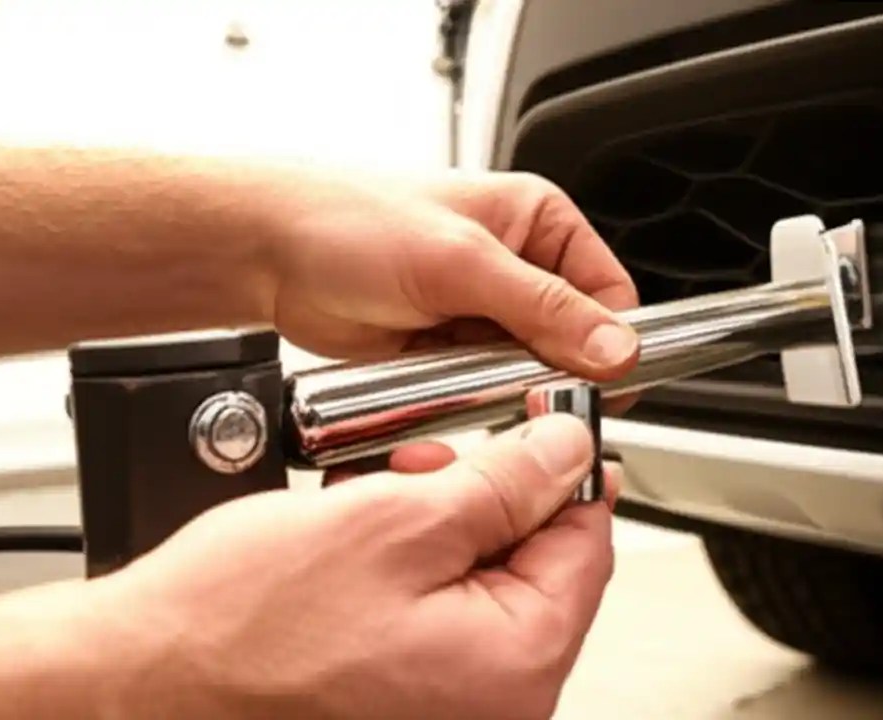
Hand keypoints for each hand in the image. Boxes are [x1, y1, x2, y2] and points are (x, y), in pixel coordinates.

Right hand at [78, 413, 617, 719]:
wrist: (134, 684)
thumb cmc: (236, 631)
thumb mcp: (391, 522)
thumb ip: (501, 484)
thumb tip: (562, 454)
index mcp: (510, 669)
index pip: (586, 547)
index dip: (564, 471)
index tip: (541, 429)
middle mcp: (489, 708)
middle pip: (533, 567)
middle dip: (485, 496)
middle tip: (428, 460)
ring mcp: (442, 713)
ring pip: (477, 586)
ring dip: (436, 525)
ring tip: (375, 495)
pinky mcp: (397, 707)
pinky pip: (433, 620)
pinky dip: (405, 568)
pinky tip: (359, 540)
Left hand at [262, 168, 639, 381]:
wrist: (269, 255)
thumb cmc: (348, 220)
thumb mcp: (460, 261)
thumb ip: (543, 307)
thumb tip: (613, 347)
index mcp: (537, 221)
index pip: (609, 292)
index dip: (610, 340)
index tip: (599, 379)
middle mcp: (516, 265)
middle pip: (572, 338)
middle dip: (551, 366)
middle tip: (522, 378)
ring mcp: (481, 310)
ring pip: (528, 369)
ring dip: (505, 381)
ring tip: (468, 370)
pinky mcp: (448, 348)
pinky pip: (484, 385)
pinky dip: (471, 393)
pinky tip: (446, 381)